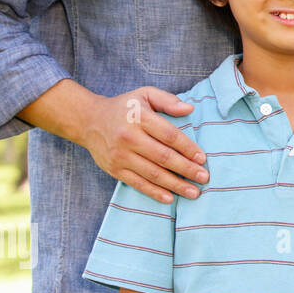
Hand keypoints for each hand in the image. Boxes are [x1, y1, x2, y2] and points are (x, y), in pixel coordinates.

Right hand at [79, 87, 206, 202]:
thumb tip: (189, 109)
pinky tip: (170, 198)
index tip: (202, 158)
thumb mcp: (145, 94)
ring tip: (194, 192)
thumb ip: (168, 100)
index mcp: (139, 117)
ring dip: (175, 185)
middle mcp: (128, 138)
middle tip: (204, 178)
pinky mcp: (114, 169)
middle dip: (186, 169)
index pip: (169, 135)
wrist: (89, 121)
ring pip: (152, 173)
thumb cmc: (124, 107)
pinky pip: (137, 183)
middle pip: (163, 157)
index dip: (187, 148)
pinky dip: (154, 192)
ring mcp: (120, 156)